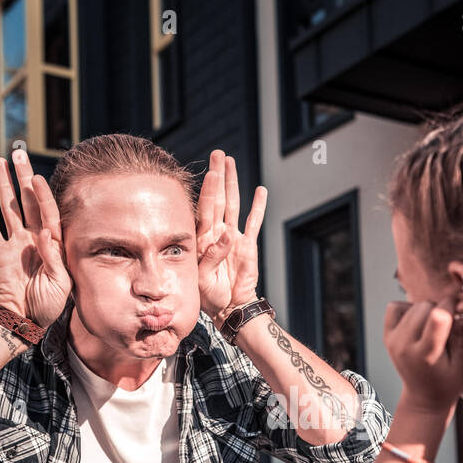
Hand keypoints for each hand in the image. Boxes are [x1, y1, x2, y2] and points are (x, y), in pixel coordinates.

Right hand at [0, 150, 71, 327]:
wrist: (24, 320)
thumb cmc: (47, 305)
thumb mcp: (60, 285)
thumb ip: (54, 258)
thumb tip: (47, 232)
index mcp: (54, 245)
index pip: (49, 213)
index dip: (43, 196)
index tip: (36, 178)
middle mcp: (35, 239)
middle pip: (29, 202)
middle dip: (23, 177)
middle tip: (18, 153)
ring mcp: (17, 243)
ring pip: (9, 208)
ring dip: (3, 185)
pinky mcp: (0, 252)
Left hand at [196, 150, 266, 323]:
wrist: (229, 307)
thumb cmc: (210, 295)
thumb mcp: (203, 278)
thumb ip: (212, 256)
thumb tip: (226, 235)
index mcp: (202, 239)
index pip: (205, 210)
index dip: (208, 191)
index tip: (210, 173)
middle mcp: (216, 233)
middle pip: (218, 199)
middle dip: (218, 176)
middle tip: (218, 154)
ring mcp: (233, 237)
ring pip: (234, 204)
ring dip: (233, 183)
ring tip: (231, 162)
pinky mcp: (248, 245)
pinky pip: (254, 222)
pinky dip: (258, 207)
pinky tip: (260, 191)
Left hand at [384, 298, 462, 413]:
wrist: (424, 397)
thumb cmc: (448, 381)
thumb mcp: (460, 362)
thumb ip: (459, 334)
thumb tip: (460, 306)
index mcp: (425, 355)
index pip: (437, 317)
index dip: (452, 308)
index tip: (460, 312)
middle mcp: (404, 347)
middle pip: (426, 306)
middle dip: (440, 310)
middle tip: (447, 326)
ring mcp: (393, 341)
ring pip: (413, 305)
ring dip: (426, 310)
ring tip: (432, 328)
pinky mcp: (387, 336)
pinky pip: (395, 307)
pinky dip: (408, 309)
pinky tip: (418, 322)